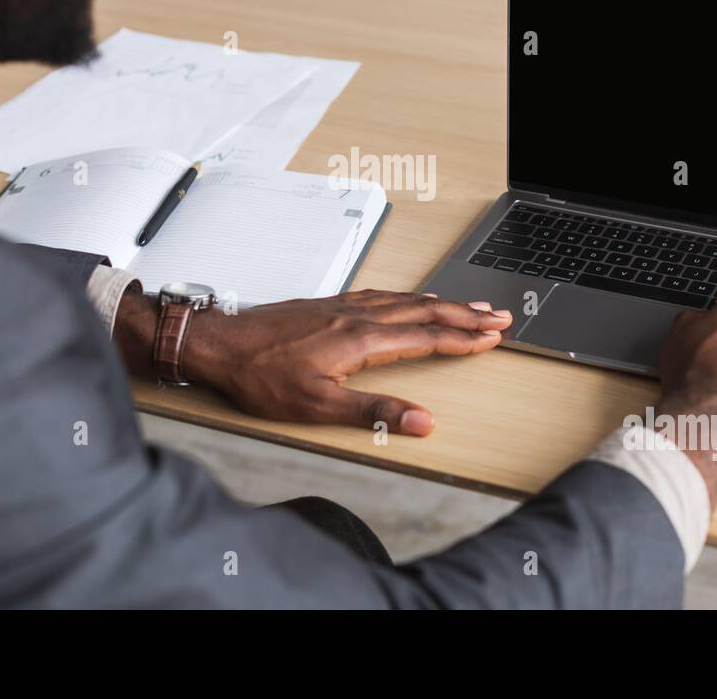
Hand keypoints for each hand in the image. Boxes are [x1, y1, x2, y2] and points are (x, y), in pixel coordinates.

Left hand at [113, 287, 511, 435]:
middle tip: (497, 315)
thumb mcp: (317, 406)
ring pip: (405, 300)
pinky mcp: (329, 304)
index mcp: (361, 340)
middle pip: (423, 312)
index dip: (462, 338)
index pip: (425, 336)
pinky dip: (410, 297)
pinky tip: (411, 300)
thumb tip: (423, 421)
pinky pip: (383, 295)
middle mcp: (357, 316)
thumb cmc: (260, 377)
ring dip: (441, 303)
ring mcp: (343, 306)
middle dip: (464, 315)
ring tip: (468, 306)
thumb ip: (374, 412)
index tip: (492, 337)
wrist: (218, 344)